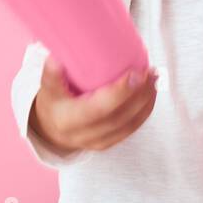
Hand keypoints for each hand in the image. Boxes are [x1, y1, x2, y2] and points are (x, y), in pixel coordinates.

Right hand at [29, 55, 157, 152]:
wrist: (51, 130)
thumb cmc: (53, 103)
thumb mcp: (48, 88)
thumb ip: (52, 74)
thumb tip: (56, 59)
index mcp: (67, 120)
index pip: (98, 109)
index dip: (120, 93)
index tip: (135, 73)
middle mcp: (82, 135)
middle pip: (118, 117)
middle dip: (139, 94)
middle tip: (150, 72)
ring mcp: (96, 142)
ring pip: (128, 125)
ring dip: (146, 101)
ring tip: (154, 78)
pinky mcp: (108, 143)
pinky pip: (131, 129)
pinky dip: (145, 111)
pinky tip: (151, 93)